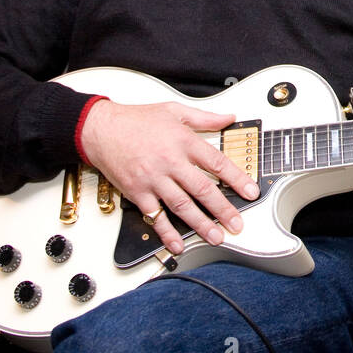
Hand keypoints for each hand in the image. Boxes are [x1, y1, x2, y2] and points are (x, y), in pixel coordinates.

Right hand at [79, 99, 260, 253]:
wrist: (100, 129)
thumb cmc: (136, 120)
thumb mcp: (174, 110)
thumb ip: (205, 118)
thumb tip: (229, 118)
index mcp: (183, 141)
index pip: (217, 162)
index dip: (237, 178)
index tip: (251, 192)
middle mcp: (170, 162)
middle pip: (202, 189)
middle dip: (222, 209)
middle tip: (236, 224)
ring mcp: (153, 179)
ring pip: (181, 205)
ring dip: (200, 224)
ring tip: (215, 236)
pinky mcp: (137, 192)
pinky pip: (155, 215)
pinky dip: (167, 231)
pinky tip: (178, 243)